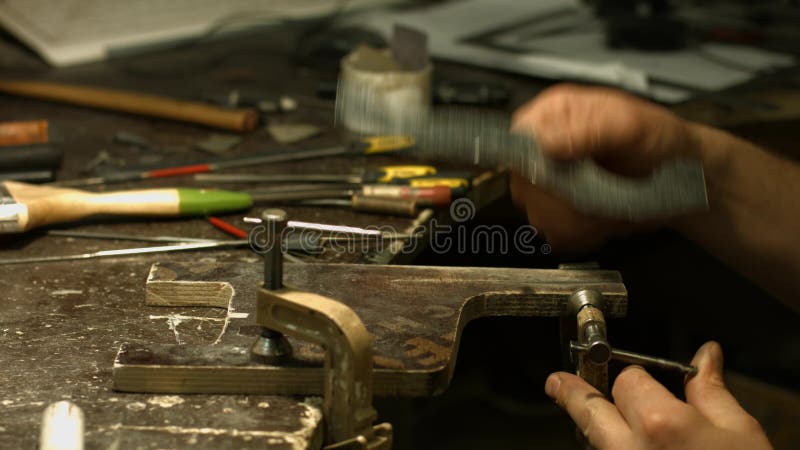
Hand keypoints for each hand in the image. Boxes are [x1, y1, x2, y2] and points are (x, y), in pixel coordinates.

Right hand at [509, 83, 702, 252]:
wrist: (682, 177)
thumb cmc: (661, 142)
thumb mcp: (632, 126)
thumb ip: (591, 130)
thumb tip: (549, 143)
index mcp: (554, 113)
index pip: (518, 141)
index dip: (537, 165)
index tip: (564, 181)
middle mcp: (544, 145)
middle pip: (525, 182)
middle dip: (564, 199)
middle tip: (600, 196)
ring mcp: (547, 180)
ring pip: (537, 212)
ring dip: (574, 220)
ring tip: (608, 208)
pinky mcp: (555, 208)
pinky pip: (550, 231)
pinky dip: (578, 234)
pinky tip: (601, 220)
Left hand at [545, 342, 771, 449]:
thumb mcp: (741, 434)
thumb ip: (711, 393)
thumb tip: (705, 357)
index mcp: (661, 425)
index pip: (628, 382)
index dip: (636, 378)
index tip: (636, 380)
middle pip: (589, 412)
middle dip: (575, 394)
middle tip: (557, 383)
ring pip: (594, 442)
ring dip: (594, 429)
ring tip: (580, 410)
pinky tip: (624, 445)